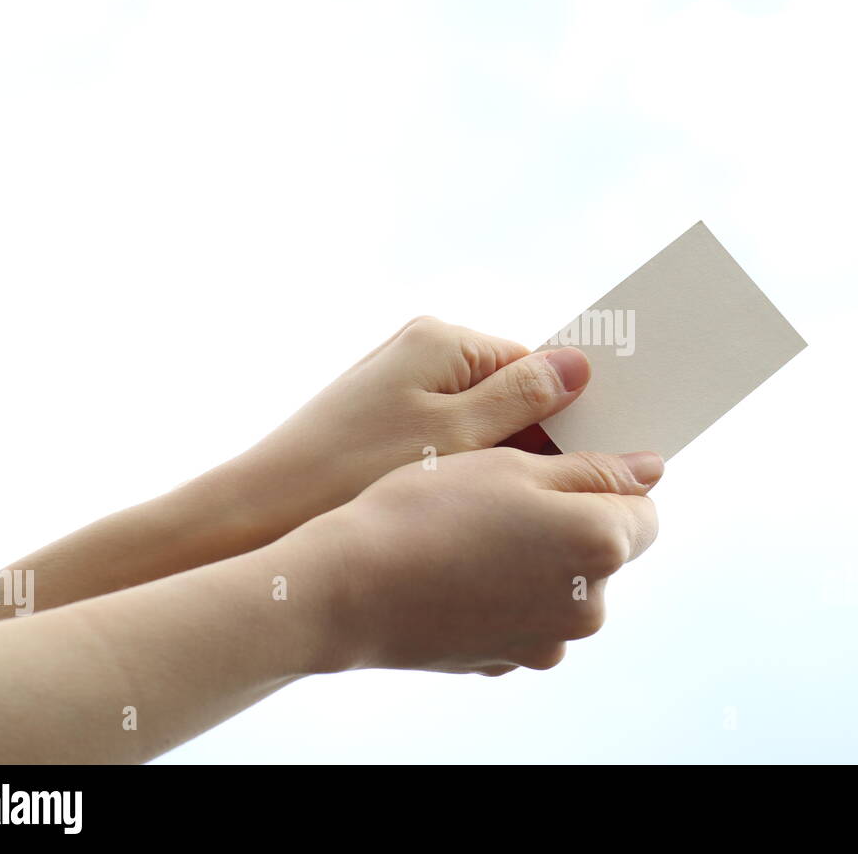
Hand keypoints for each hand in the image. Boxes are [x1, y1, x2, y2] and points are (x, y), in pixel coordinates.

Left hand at [198, 316, 592, 548]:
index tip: (599, 458)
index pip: (536, 364)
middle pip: (511, 392)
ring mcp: (402, 389)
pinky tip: (466, 512)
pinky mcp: (386, 425)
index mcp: (443, 340)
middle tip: (552, 493)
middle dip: (534, 440)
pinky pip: (451, 442)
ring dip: (499, 461)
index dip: (571, 411)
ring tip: (504, 508)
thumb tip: (581, 366)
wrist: (258, 517)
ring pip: (483, 423)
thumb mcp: (456, 438)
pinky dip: (466, 472)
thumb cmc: (356, 472)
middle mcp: (422, 353)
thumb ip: (523, 400)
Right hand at [278, 446, 664, 675]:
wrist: (347, 589)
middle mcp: (587, 606)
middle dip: (568, 522)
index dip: (603, 483)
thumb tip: (651, 470)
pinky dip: (503, 592)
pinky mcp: (507, 659)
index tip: (558, 470)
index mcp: (601, 545)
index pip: (643, 509)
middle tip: (501, 494)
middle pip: (603, 550)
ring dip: (535, 559)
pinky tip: (456, 570)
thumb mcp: (514, 464)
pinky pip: (523, 614)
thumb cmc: (426, 511)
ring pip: (562, 584)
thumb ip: (594, 470)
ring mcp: (547, 641)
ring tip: (471, 533)